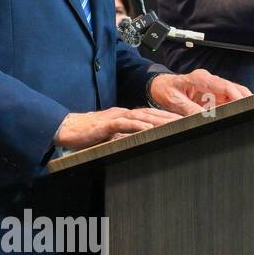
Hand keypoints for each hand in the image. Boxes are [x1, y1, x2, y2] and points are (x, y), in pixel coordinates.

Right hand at [53, 107, 180, 149]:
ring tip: (175, 124)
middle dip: (169, 116)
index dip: (165, 116)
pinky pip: (126, 123)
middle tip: (187, 120)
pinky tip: (150, 128)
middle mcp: (122, 113)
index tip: (181, 121)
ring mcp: (115, 117)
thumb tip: (135, 142)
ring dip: (159, 119)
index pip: (149, 114)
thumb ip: (121, 136)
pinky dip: (139, 125)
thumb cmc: (85, 134)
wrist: (66, 128)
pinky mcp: (107, 123)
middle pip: (150, 112)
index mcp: (123, 116)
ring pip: (142, 116)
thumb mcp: (108, 135)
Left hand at [148, 69, 250, 115]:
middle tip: (252, 112)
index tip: (245, 105)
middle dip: (244, 100)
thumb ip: (190, 109)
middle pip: (234, 89)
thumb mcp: (175, 101)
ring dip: (239, 105)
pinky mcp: (211, 95)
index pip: (225, 86)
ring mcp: (211, 88)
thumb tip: (204, 119)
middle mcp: (209, 81)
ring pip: (233, 95)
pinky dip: (231, 109)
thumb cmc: (164, 89)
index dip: (237, 96)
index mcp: (201, 78)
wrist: (158, 86)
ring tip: (244, 117)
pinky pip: (226, 102)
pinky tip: (234, 117)